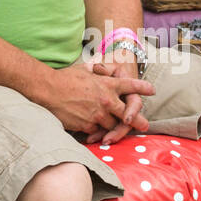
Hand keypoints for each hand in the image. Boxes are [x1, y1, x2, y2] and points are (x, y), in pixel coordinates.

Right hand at [37, 58, 154, 142]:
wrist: (48, 90)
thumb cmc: (64, 77)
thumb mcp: (84, 69)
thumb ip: (97, 70)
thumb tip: (100, 66)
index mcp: (107, 84)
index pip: (131, 85)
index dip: (143, 88)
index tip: (152, 90)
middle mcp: (106, 100)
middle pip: (129, 114)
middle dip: (138, 120)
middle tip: (145, 125)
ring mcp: (98, 114)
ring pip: (113, 126)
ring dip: (113, 128)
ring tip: (115, 133)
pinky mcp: (88, 125)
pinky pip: (98, 132)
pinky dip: (98, 133)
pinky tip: (96, 134)